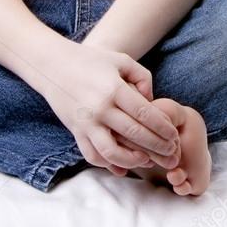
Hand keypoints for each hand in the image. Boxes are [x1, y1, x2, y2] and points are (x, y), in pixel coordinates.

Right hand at [39, 41, 180, 175]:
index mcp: (113, 88)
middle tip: (171, 153)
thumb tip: (152, 100)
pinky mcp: (76, 131)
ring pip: (112, 152)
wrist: (53, 65)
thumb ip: (142, 77)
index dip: (162, 127)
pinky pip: (92, 155)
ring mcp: (86, 122)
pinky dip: (107, 164)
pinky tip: (122, 165)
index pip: (145, 114)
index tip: (174, 135)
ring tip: (146, 160)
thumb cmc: (91, 60)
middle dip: (157, 146)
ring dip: (132, 160)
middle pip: (134, 134)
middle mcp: (100, 108)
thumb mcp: (120, 60)